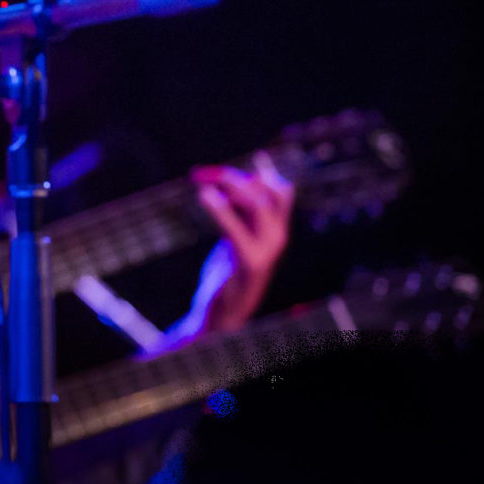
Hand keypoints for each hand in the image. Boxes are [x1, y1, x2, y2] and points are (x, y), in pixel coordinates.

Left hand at [186, 151, 294, 334]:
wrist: (224, 312)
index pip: (280, 190)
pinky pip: (236, 229)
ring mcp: (267, 250)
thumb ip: (240, 213)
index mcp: (276, 230)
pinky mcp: (249, 262)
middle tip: (206, 174)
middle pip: (272, 192)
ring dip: (232, 187)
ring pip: (258, 205)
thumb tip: (237, 181)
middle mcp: (277, 237)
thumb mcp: (237, 238)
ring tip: (203, 182)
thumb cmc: (230, 273)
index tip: (218, 172)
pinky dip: (221, 210)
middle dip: (239, 178)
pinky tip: (205, 197)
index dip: (254, 174)